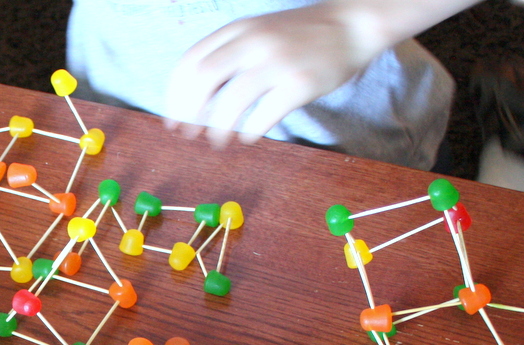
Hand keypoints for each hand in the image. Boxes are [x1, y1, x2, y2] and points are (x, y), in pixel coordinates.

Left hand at [164, 2, 380, 144]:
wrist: (351, 25)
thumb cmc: (297, 38)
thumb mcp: (256, 34)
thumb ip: (227, 57)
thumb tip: (191, 100)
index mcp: (238, 30)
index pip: (190, 63)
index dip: (175, 98)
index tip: (172, 121)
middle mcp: (254, 41)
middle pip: (204, 79)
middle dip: (189, 113)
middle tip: (188, 135)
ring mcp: (278, 61)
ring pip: (232, 102)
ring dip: (218, 129)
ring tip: (218, 141)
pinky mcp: (300, 83)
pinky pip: (264, 116)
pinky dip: (249, 133)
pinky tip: (248, 137)